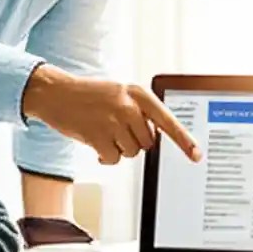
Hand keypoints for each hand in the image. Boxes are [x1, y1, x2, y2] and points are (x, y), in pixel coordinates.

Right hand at [22, 65, 200, 164]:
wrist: (55, 92)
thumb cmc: (89, 95)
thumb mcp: (120, 94)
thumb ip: (139, 111)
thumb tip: (154, 137)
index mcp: (138, 94)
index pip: (167, 120)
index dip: (184, 140)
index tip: (197, 155)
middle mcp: (128, 106)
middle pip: (148, 142)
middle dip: (135, 142)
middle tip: (118, 130)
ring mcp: (113, 121)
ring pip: (131, 152)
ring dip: (118, 148)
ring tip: (103, 131)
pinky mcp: (97, 135)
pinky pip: (113, 159)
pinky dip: (105, 157)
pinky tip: (95, 142)